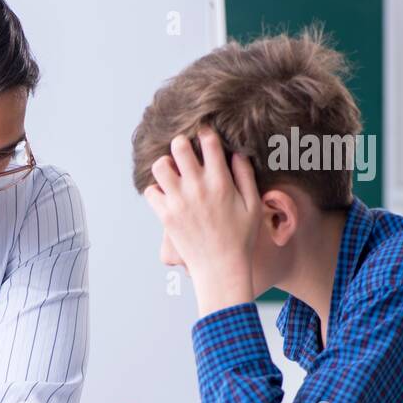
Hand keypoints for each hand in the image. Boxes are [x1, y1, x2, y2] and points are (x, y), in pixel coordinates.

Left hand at [143, 126, 259, 315]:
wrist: (220, 268)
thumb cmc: (240, 238)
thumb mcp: (252, 205)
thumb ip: (246, 176)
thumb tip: (238, 153)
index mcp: (221, 182)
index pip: (209, 143)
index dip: (205, 134)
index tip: (204, 135)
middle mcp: (197, 188)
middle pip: (179, 147)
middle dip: (181, 144)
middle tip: (184, 152)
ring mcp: (179, 201)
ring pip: (159, 166)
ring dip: (165, 165)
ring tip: (173, 173)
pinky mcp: (165, 216)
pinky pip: (150, 192)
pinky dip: (156, 190)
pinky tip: (166, 195)